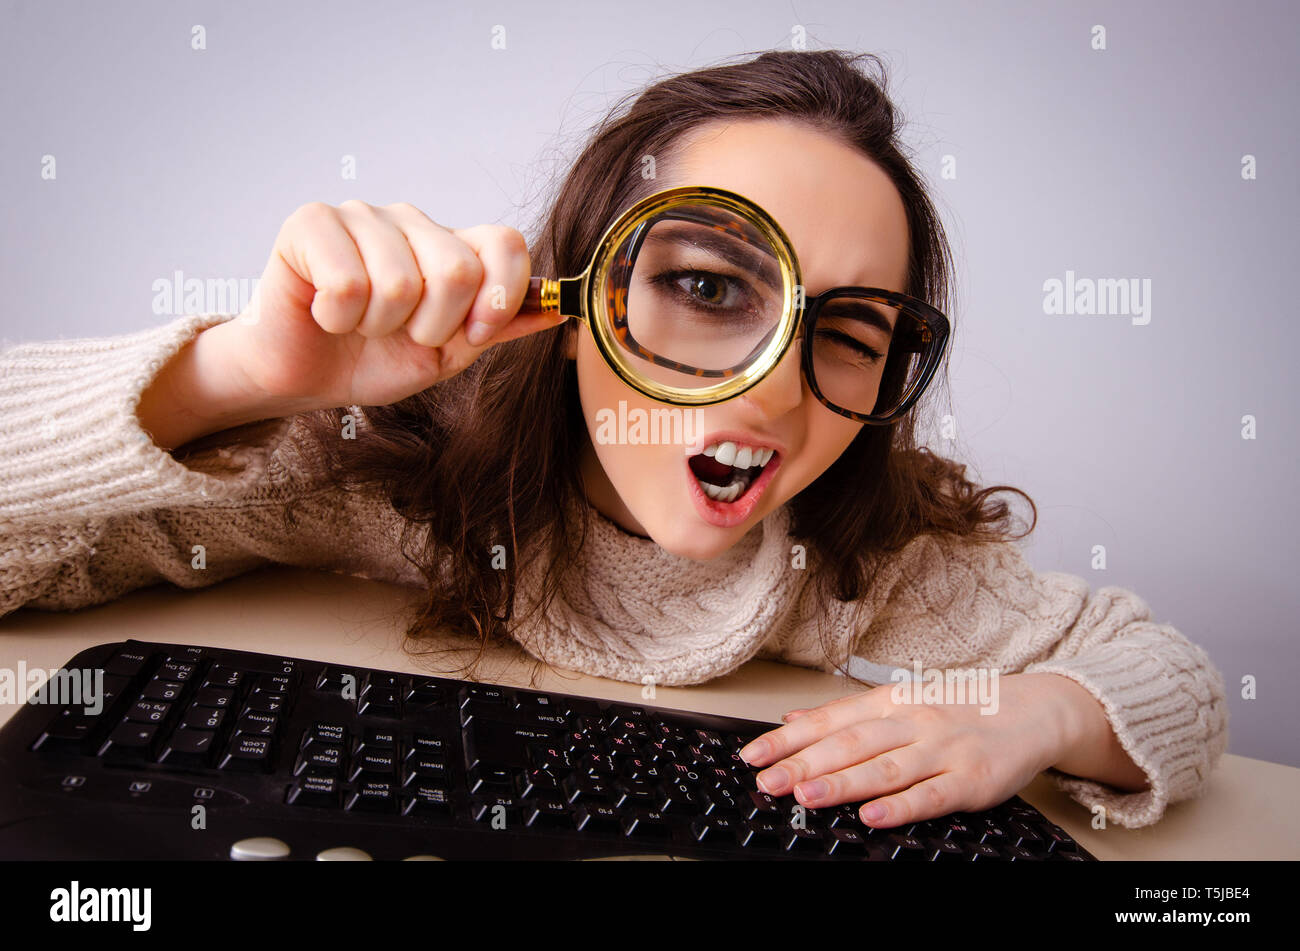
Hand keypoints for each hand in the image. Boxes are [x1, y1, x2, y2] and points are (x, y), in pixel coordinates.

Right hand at [227, 200, 565, 409]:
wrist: (304, 378)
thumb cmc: (373, 360)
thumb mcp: (449, 354)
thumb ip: (499, 328)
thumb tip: (558, 309)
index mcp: (453, 247)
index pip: (506, 242)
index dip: (499, 297)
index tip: (473, 336)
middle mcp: (413, 222)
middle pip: (458, 270)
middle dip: (432, 326)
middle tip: (401, 333)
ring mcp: (363, 216)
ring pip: (401, 281)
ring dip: (379, 325)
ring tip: (360, 324)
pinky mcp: (312, 223)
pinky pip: (347, 281)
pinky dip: (338, 317)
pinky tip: (327, 314)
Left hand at [736, 673, 1071, 827]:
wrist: (1032, 710)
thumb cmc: (960, 708)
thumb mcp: (901, 701)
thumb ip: (846, 714)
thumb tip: (792, 720)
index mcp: (890, 703)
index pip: (829, 721)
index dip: (788, 740)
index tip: (753, 756)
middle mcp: (911, 723)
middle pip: (849, 744)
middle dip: (803, 764)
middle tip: (767, 782)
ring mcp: (941, 752)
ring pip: (884, 768)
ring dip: (842, 783)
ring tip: (806, 796)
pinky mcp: (969, 781)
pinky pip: (929, 795)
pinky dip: (899, 807)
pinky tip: (871, 816)